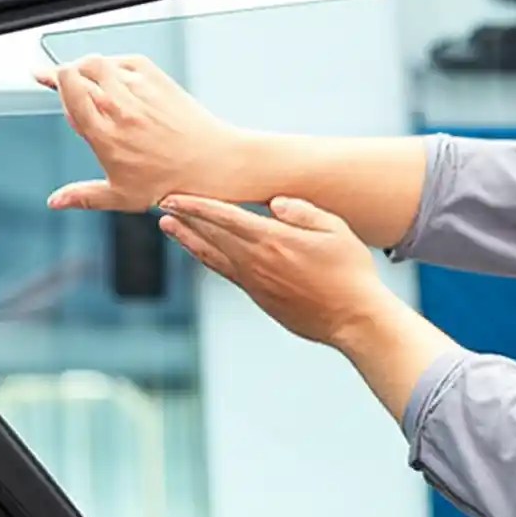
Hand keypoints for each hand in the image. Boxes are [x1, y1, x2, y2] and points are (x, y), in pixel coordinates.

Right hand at [35, 54, 242, 211]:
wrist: (213, 164)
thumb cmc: (171, 183)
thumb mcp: (123, 195)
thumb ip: (85, 195)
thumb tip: (55, 202)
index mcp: (104, 135)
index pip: (68, 88)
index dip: (52, 78)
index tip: (44, 77)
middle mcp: (119, 108)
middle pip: (78, 69)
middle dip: (66, 73)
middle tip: (61, 80)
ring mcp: (139, 91)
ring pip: (100, 62)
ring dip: (88, 66)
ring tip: (86, 80)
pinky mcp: (158, 80)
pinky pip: (125, 60)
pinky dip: (114, 65)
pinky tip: (113, 77)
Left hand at [158, 193, 391, 345]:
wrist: (354, 320)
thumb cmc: (351, 272)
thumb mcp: (336, 231)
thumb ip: (304, 212)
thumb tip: (274, 203)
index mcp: (273, 240)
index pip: (224, 217)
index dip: (195, 205)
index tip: (172, 196)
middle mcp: (257, 262)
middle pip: (211, 235)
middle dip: (185, 217)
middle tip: (161, 202)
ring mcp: (255, 283)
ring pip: (212, 256)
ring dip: (187, 239)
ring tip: (167, 226)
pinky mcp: (260, 297)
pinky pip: (226, 273)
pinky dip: (208, 259)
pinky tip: (200, 252)